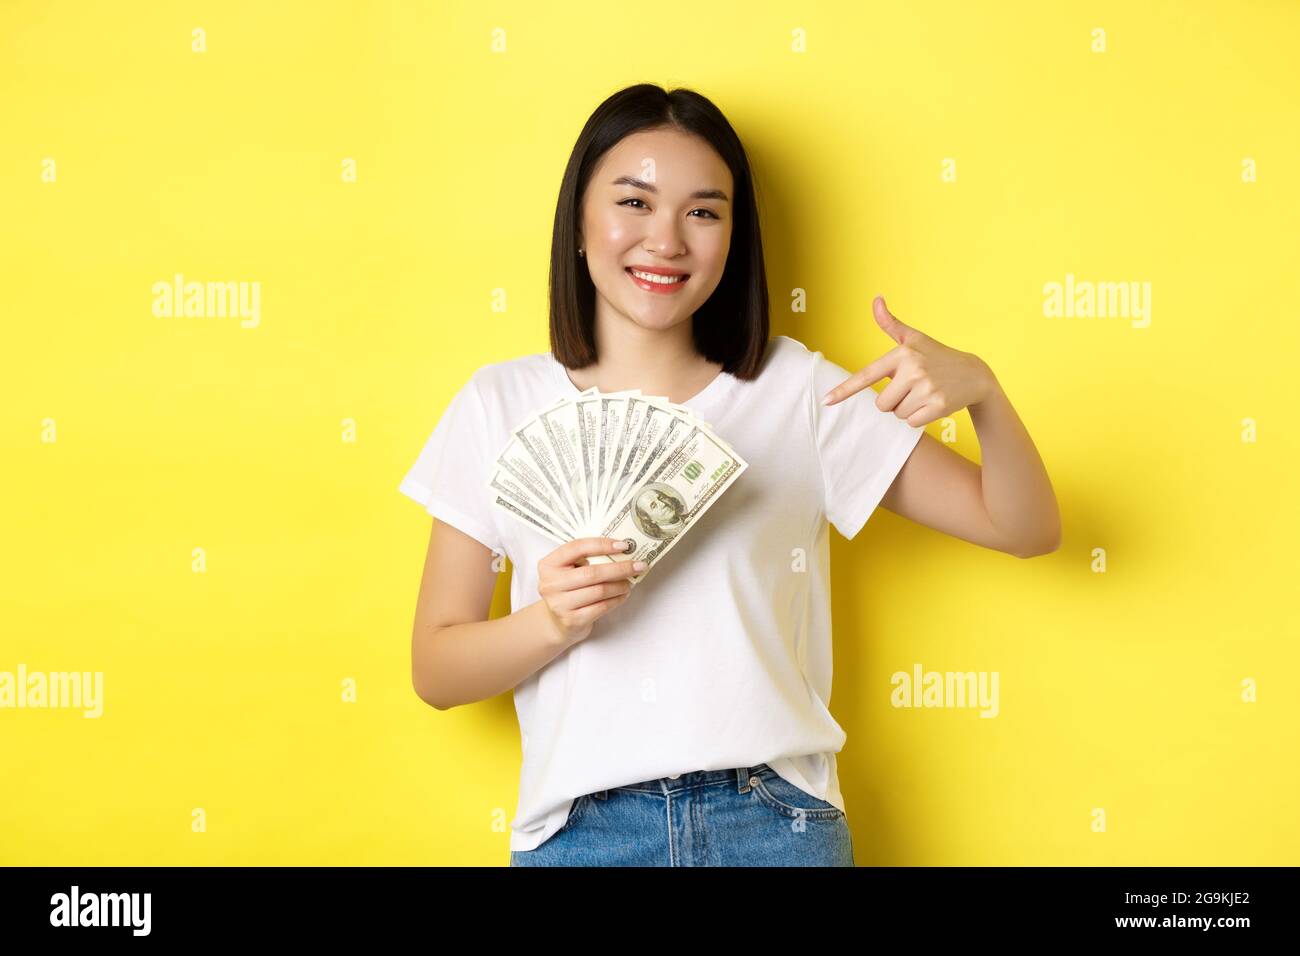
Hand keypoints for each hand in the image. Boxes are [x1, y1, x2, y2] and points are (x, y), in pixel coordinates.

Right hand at [536, 537, 643, 649]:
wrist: (556, 622)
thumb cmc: (568, 591)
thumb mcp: (568, 571)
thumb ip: (586, 558)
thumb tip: (621, 550)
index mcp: (549, 565)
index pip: (576, 548)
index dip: (602, 545)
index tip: (624, 546)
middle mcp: (551, 584)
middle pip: (591, 572)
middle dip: (619, 568)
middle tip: (637, 565)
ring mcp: (560, 604)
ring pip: (599, 591)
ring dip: (620, 585)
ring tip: (630, 582)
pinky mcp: (572, 620)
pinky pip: (602, 607)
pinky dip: (617, 599)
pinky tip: (623, 595)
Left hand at [821, 295, 997, 426]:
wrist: (974, 374)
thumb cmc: (937, 355)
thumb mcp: (914, 338)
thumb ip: (891, 323)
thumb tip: (876, 299)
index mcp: (902, 353)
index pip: (866, 375)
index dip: (844, 390)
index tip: (826, 401)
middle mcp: (913, 370)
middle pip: (881, 403)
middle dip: (893, 400)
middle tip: (912, 387)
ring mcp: (926, 388)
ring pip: (897, 414)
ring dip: (907, 409)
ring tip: (924, 393)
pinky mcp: (938, 406)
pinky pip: (912, 422)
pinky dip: (920, 417)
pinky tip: (932, 403)